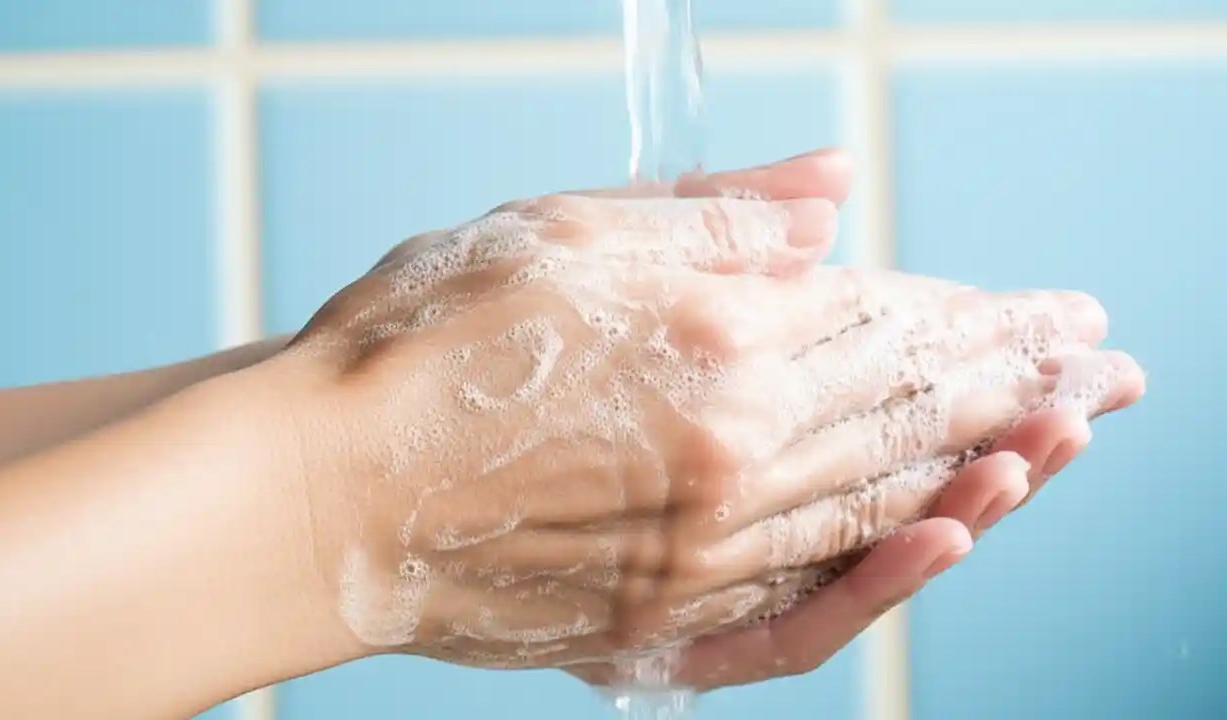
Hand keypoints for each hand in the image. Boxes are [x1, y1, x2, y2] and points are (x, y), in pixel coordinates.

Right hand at [268, 156, 1138, 672]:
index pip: (886, 321)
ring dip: (988, 464)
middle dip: (1015, 383)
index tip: (1050, 309)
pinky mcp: (663, 623)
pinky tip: (951, 539)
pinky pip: (808, 607)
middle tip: (1103, 371)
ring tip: (1066, 437)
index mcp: (711, 337)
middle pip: (907, 412)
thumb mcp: (561, 231)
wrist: (314, 494)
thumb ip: (715, 218)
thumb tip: (830, 194)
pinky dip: (888, 575)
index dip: (977, 312)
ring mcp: (703, 552)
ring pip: (882, 501)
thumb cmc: (417, 346)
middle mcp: (728, 452)